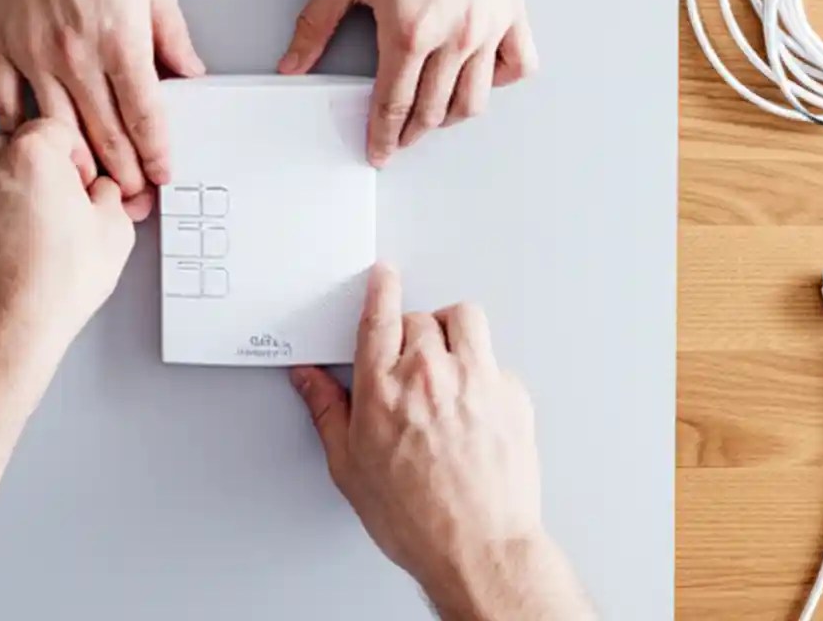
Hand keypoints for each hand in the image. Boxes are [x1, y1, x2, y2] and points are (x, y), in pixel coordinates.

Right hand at [0, 0, 204, 217]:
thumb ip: (172, 36)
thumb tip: (188, 74)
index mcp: (119, 40)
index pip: (145, 117)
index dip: (156, 155)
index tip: (162, 176)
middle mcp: (75, 55)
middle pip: (106, 135)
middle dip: (125, 176)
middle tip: (134, 200)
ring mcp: (34, 53)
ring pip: (59, 131)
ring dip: (79, 167)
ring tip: (91, 189)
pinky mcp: (1, 44)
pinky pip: (7, 102)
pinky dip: (20, 132)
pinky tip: (35, 149)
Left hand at [0, 119, 135, 363]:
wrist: (7, 327)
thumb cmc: (53, 286)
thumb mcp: (114, 232)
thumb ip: (111, 194)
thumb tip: (104, 192)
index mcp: (33, 153)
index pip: (58, 128)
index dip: (76, 155)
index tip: (79, 177)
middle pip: (21, 144)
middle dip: (41, 168)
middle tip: (59, 204)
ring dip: (11, 187)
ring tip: (32, 228)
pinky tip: (8, 239)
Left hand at [280, 0, 536, 166]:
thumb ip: (316, 23)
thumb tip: (294, 61)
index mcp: (410, 31)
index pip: (393, 105)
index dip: (382, 135)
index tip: (379, 150)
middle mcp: (454, 36)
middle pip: (432, 109)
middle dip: (411, 133)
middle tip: (400, 139)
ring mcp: (487, 28)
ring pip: (475, 99)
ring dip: (451, 118)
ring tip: (434, 118)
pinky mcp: (512, 12)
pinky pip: (518, 65)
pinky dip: (501, 81)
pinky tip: (483, 79)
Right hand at [290, 265, 545, 617]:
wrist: (477, 547)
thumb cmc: (416, 517)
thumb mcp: (349, 466)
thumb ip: (327, 411)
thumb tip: (310, 381)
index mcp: (383, 388)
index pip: (380, 316)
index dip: (381, 287)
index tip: (383, 275)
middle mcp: (429, 375)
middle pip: (420, 318)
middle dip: (412, 331)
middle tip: (409, 359)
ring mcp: (476, 380)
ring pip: (465, 319)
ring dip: (452, 329)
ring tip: (447, 355)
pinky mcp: (512, 394)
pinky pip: (496, 359)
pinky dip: (483, 370)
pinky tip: (473, 400)